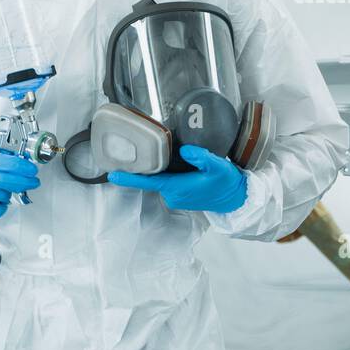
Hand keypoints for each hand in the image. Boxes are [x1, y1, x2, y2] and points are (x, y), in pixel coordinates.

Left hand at [108, 144, 247, 213]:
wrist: (236, 199)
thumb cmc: (227, 182)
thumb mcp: (217, 166)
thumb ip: (201, 157)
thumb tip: (184, 150)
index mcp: (177, 187)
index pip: (148, 182)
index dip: (130, 178)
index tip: (113, 175)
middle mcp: (172, 195)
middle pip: (152, 178)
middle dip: (145, 166)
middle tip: (138, 150)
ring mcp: (176, 198)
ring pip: (160, 180)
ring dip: (159, 169)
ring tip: (161, 153)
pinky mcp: (180, 197)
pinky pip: (167, 183)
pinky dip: (167, 174)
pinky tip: (174, 164)